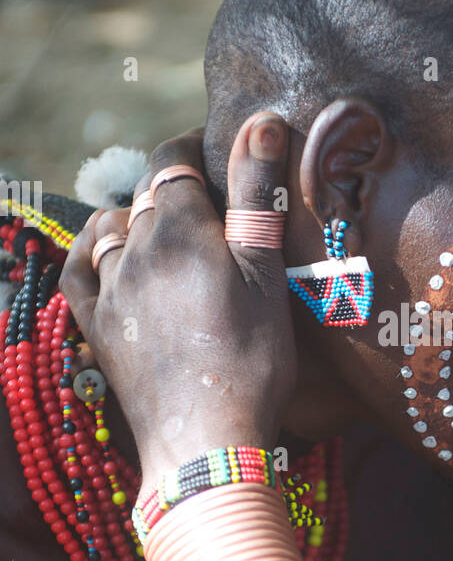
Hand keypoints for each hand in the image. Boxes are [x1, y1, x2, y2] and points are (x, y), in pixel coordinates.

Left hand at [61, 113, 294, 486]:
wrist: (208, 441)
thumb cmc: (252, 361)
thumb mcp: (267, 273)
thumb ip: (257, 193)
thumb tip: (262, 119)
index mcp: (180, 231)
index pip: (175, 162)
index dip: (197, 147)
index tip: (223, 150)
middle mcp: (134, 251)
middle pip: (150, 196)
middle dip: (179, 187)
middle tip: (217, 204)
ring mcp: (110, 289)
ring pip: (114, 228)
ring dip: (141, 218)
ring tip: (175, 232)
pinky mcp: (97, 326)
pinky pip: (78, 269)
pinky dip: (91, 248)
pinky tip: (109, 246)